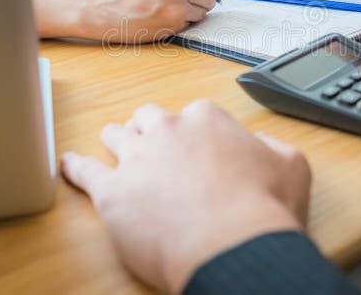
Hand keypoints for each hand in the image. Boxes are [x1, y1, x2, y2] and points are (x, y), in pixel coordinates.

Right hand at [32, 0, 222, 42]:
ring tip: (169, 9)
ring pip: (201, 12)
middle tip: (188, 3)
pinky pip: (188, 24)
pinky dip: (180, 23)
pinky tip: (161, 18)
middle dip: (202, 1)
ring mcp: (176, 5)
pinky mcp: (171, 23)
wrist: (100, 6)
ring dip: (191, 13)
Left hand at [61, 100, 311, 293]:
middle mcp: (168, 130)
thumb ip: (273, 147)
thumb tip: (261, 145)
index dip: (194, 132)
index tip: (196, 147)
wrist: (232, 248)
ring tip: (117, 149)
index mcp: (207, 119)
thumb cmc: (262, 210)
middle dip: (151, 129)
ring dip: (118, 141)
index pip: (193, 114)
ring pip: (116, 135)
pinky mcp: (111, 192)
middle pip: (149, 118)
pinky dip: (75, 167)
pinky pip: (84, 171)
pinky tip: (69, 165)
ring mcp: (136, 158)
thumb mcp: (291, 166)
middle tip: (155, 146)